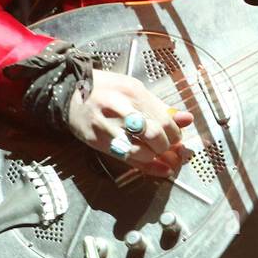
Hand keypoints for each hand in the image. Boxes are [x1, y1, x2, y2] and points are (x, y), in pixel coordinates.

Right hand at [65, 68, 194, 178]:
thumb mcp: (134, 89)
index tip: (176, 136)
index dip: (176, 133)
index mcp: (134, 93)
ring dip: (157, 157)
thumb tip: (187, 119)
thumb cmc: (106, 89)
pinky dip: (148, 167)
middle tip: (169, 146)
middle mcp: (122, 109)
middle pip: (155, 136)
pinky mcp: (99, 142)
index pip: (165, 119)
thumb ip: (160, 106)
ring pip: (143, 151)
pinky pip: (128, 159)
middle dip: (168, 146)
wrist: (70, 93)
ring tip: (160, 154)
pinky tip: (160, 169)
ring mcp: (109, 127)